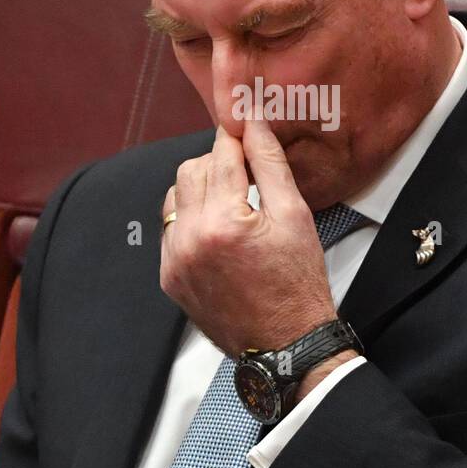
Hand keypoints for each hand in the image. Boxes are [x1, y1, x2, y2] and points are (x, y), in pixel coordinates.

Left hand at [159, 116, 337, 357]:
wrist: (286, 344)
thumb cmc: (298, 282)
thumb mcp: (295, 216)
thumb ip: (269, 163)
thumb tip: (253, 122)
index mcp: (222, 223)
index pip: (220, 155)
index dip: (236, 137)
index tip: (245, 126)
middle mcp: (189, 240)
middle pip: (192, 171)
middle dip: (218, 163)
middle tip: (247, 173)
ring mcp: (174, 261)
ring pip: (175, 197)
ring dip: (200, 190)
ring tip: (232, 204)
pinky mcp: (169, 277)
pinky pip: (170, 230)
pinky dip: (191, 220)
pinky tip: (219, 232)